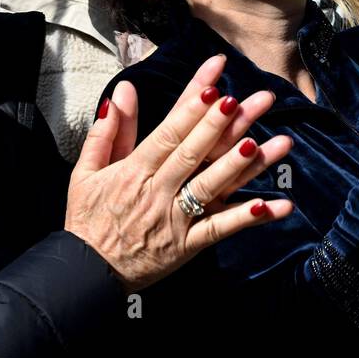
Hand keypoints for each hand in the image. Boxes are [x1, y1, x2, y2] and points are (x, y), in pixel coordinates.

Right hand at [66, 54, 294, 291]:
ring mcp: (175, 219)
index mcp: (135, 170)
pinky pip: (220, 230)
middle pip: (195, 152)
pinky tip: (273, 205)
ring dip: (245, 165)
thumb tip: (121, 91)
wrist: (85, 274)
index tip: (214, 83)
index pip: (168, 132)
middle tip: (250, 100)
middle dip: (223, 124)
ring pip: (213, 186)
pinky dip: (246, 218)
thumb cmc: (88, 218)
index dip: (192, 108)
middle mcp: (158, 191)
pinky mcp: (187, 245)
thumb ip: (108, 130)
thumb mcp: (86, 171)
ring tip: (274, 143)